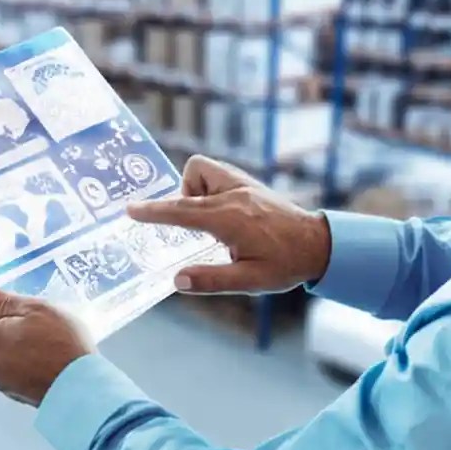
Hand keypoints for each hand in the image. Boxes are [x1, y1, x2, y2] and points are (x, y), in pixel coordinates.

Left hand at [0, 286, 94, 406]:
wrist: (81, 387)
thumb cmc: (61, 343)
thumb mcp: (35, 309)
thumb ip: (3, 300)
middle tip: (16, 308)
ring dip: (5, 339)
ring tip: (34, 331)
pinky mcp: (14, 392)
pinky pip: (8, 367)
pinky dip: (16, 356)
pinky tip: (38, 352)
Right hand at [127, 155, 331, 294]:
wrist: (319, 244)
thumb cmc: (285, 264)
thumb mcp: (250, 281)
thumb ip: (212, 280)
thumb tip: (178, 281)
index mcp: (229, 218)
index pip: (181, 210)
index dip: (153, 211)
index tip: (131, 210)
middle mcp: (234, 195)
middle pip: (191, 178)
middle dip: (180, 198)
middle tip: (194, 229)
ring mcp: (244, 185)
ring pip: (204, 169)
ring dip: (196, 189)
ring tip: (210, 222)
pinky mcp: (251, 184)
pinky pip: (219, 173)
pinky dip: (211, 187)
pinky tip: (224, 214)